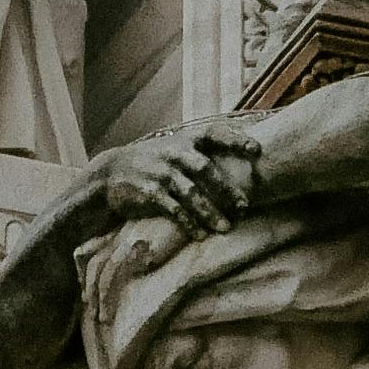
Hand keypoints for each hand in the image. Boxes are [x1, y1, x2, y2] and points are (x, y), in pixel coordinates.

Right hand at [99, 134, 249, 241]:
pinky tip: (200, 234)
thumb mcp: (173, 148)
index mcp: (184, 140)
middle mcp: (174, 153)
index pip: (214, 134)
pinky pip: (173, 209)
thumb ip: (199, 152)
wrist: (111, 173)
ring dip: (210, 212)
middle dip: (227, 190)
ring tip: (225, 228)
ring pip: (191, 193)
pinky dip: (188, 222)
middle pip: (206, 170)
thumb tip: (236, 158)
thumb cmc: (152, 163)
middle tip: (244, 207)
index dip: (236, 141)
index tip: (257, 151)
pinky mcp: (149, 192)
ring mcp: (161, 173)